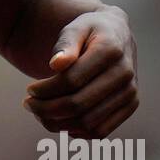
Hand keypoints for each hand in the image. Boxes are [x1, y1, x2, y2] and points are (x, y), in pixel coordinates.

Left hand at [21, 6, 137, 138]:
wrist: (117, 33)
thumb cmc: (90, 30)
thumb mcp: (75, 27)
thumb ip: (66, 43)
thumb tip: (56, 64)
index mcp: (110, 50)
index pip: (71, 81)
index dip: (46, 90)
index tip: (29, 90)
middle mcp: (124, 73)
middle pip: (78, 104)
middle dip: (46, 108)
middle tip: (28, 104)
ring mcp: (130, 92)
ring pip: (89, 123)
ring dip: (58, 123)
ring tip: (40, 114)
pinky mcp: (130, 106)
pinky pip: (101, 131)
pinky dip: (77, 132)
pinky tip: (60, 121)